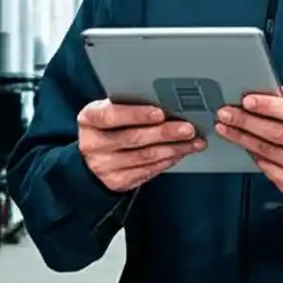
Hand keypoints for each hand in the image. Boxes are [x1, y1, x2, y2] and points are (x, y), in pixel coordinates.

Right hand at [77, 100, 205, 192]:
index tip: (160, 113)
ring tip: (193, 141)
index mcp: (89, 119)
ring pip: (145, 157)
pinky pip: (147, 171)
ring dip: (173, 148)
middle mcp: (92, 145)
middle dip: (165, 132)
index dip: (136, 114)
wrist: (93, 157)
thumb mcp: (110, 110)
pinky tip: (180, 152)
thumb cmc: (108, 127)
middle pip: (133, 138)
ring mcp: (104, 166)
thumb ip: (129, 105)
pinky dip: (167, 160)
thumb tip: (167, 101)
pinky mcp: (117, 181)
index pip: (111, 116)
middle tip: (188, 128)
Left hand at [214, 87, 282, 200]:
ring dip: (241, 138)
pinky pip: (266, 168)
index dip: (270, 106)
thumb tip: (258, 91)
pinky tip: (242, 143)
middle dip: (247, 121)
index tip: (247, 100)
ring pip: (267, 151)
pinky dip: (251, 154)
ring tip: (225, 127)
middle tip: (226, 113)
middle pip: (278, 133)